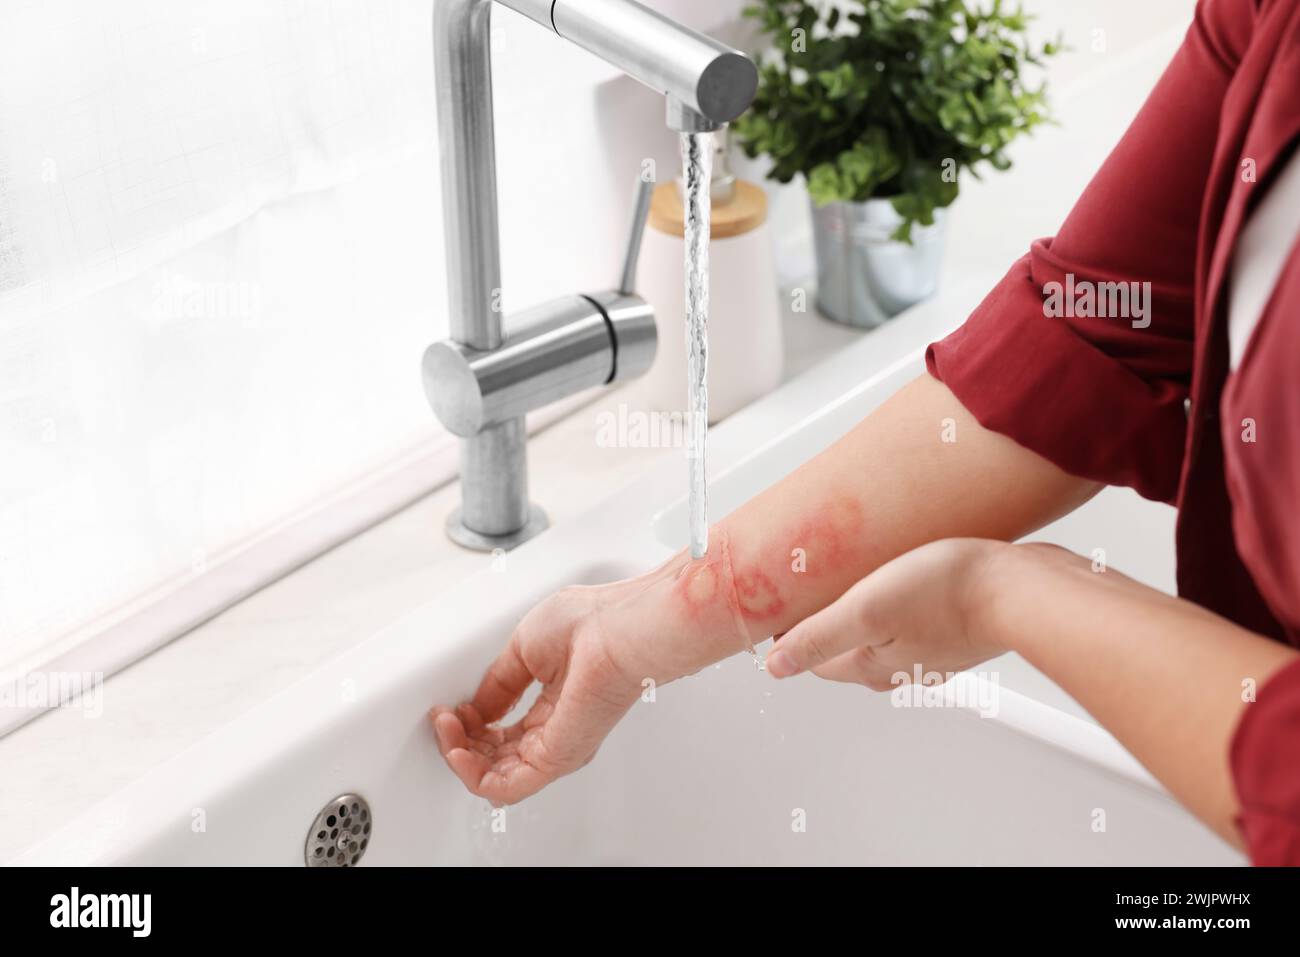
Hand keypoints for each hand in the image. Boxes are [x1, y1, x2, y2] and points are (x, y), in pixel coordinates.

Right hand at [430, 541, 749, 803]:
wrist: (620, 628)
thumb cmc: (592, 624)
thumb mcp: (524, 650)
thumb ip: (498, 685)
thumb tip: (476, 708)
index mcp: (556, 706)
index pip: (504, 734)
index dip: (471, 726)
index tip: (451, 708)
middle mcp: (558, 732)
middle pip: (497, 759)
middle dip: (460, 742)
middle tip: (446, 719)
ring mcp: (559, 747)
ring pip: (497, 778)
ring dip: (460, 757)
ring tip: (448, 730)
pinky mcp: (557, 758)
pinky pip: (506, 788)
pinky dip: (473, 774)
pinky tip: (458, 751)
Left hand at [765, 538, 1008, 688]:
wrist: (1021, 588)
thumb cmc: (949, 595)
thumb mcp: (866, 609)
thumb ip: (819, 637)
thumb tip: (777, 666)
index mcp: (872, 666)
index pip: (816, 659)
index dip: (794, 634)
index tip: (785, 608)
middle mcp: (902, 667)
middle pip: (849, 651)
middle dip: (827, 626)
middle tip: (815, 594)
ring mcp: (934, 652)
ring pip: (886, 638)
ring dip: (868, 617)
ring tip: (857, 585)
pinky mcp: (960, 629)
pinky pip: (919, 622)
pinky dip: (905, 607)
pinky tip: (909, 583)